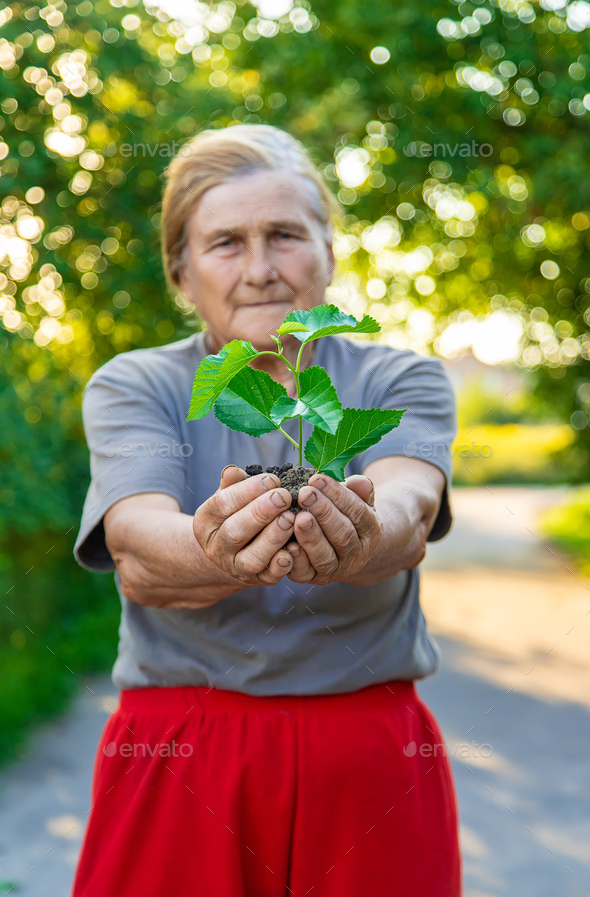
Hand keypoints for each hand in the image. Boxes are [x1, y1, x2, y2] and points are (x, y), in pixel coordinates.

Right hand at [192, 466, 295, 585]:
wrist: (231, 553)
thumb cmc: (234, 515)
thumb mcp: (227, 497)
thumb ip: (232, 485)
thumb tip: (233, 471)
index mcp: (205, 522)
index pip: (222, 504)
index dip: (247, 491)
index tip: (272, 479)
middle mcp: (217, 548)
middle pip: (235, 531)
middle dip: (261, 512)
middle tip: (283, 496)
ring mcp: (236, 567)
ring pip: (252, 558)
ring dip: (273, 537)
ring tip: (291, 519)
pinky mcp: (257, 581)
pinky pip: (269, 576)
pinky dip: (282, 564)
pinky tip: (295, 548)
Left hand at [285, 474, 382, 584]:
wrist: (345, 547)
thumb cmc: (345, 513)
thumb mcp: (358, 499)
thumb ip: (359, 489)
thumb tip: (361, 482)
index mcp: (371, 531)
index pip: (358, 512)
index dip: (338, 495)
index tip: (317, 479)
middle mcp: (357, 554)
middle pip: (343, 535)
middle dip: (323, 512)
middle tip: (305, 494)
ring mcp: (336, 569)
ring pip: (325, 557)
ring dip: (311, 537)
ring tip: (297, 518)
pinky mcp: (314, 578)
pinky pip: (305, 573)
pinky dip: (297, 561)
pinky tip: (288, 545)